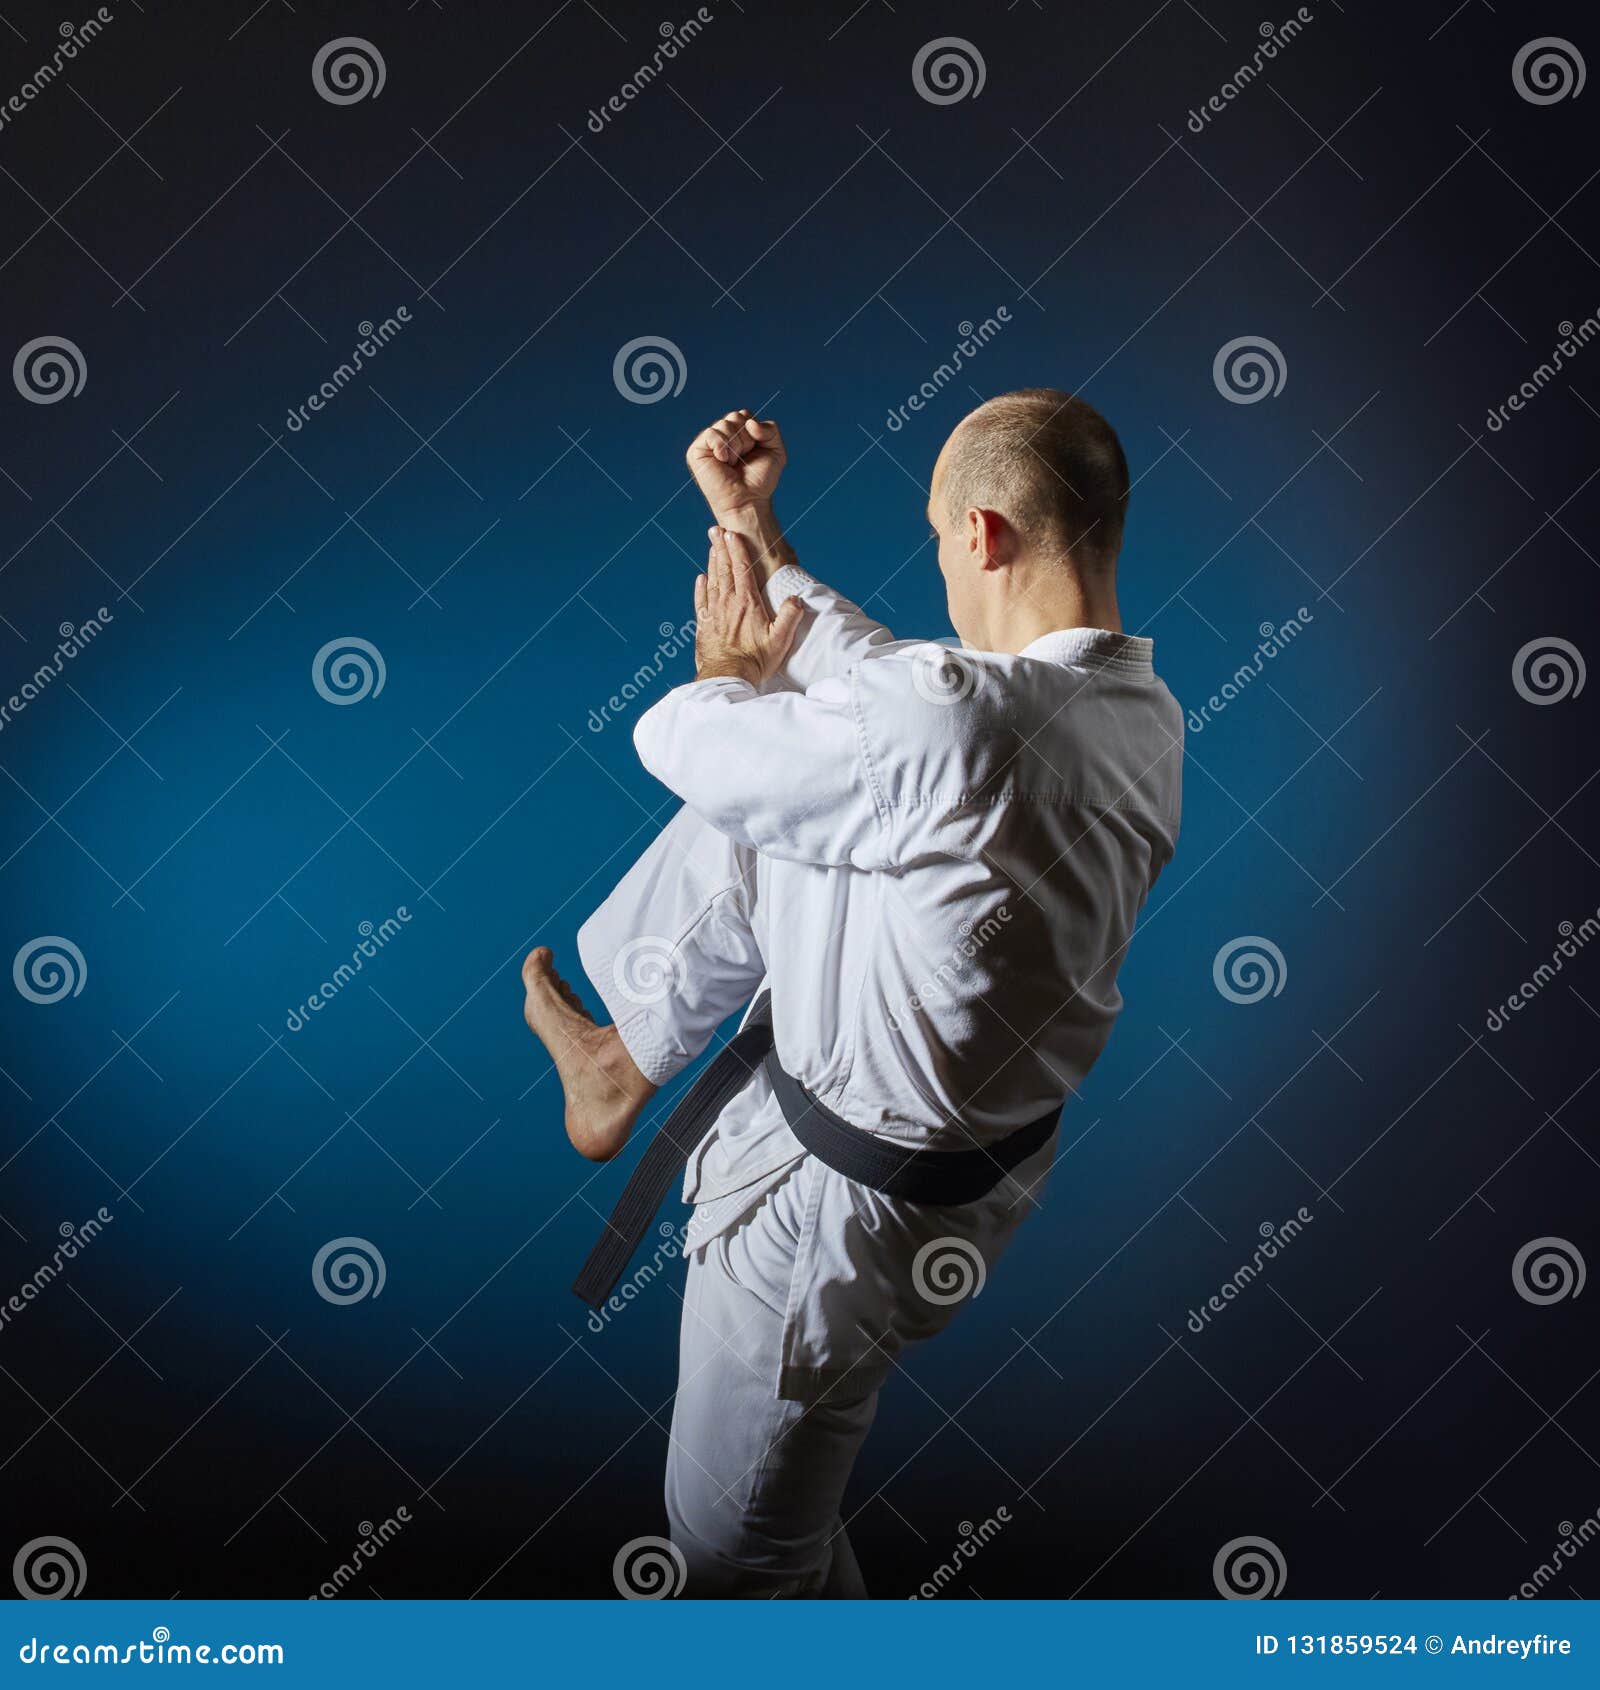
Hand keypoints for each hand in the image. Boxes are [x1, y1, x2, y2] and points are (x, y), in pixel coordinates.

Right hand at [686, 410, 786, 520]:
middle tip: (742, 460)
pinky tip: (723, 461)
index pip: (745, 415)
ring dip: (735, 446)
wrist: (748, 500)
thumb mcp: (776, 450)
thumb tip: (750, 422)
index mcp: (737, 432)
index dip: (754, 432)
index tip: (754, 451)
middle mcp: (722, 434)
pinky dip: (722, 447)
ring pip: (724, 424)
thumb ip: (770, 429)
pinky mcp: (696, 451)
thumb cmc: (760, 479)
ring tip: (733, 463)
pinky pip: (711, 433)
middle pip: (735, 416)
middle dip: (746, 439)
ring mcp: (708, 442)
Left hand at [694, 527, 802, 687]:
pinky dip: (701, 587)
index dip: (737, 550)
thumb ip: (789, 618)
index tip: (732, 534)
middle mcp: (728, 604)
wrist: (726, 677)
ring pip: (713, 581)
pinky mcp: (704, 625)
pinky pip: (701, 601)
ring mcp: (714, 613)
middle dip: (721, 548)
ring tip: (712, 546)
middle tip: (716, 530)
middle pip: (724, 569)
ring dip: (713, 562)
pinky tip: (701, 578)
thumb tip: (796, 598)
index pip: (742, 570)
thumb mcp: (779, 641)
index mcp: (747, 604)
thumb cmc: (755, 661)